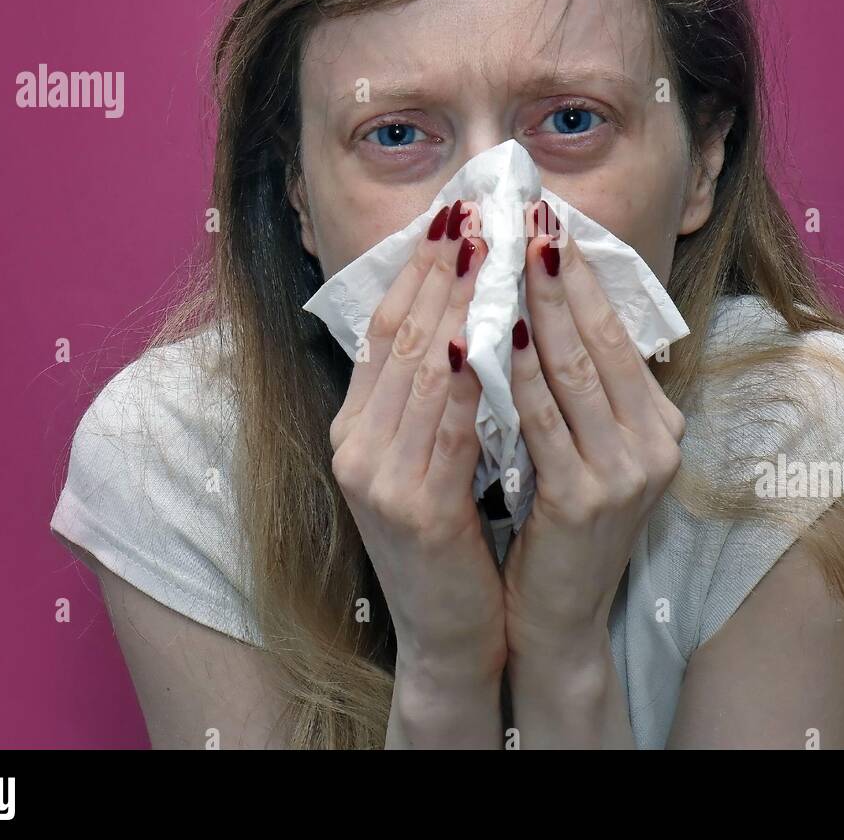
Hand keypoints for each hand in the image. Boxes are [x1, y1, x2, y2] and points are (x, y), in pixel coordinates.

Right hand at [329, 200, 505, 677]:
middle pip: (399, 335)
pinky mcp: (414, 508)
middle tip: (473, 211)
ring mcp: (377, 476)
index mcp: (356, 427)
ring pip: (421, 369)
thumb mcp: (430, 457)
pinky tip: (486, 335)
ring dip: (458, 303)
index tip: (450, 216)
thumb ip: (433, 395)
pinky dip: (466, 377)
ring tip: (488, 250)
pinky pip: (446, 426)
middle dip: (440, 269)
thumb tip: (464, 315)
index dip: (416, 269)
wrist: (447, 632)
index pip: (383, 328)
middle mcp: (355, 444)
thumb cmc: (450, 537)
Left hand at [500, 200, 686, 658]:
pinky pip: (541, 421)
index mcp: (657, 421)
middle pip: (597, 339)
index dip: (579, 274)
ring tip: (506, 254)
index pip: (616, 330)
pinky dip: (513, 374)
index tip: (545, 221)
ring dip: (534, 308)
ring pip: (572, 371)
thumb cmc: (559, 520)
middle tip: (528, 216)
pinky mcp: (588, 500)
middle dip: (557, 275)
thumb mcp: (583, 444)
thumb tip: (539, 299)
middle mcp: (655, 441)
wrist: (558, 616)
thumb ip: (576, 384)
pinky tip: (487, 335)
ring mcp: (627, 472)